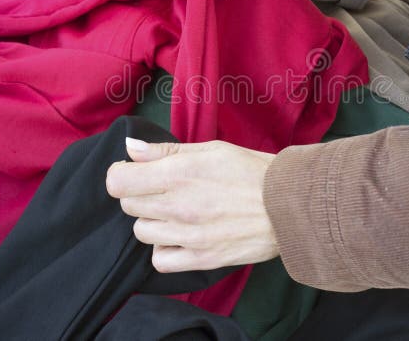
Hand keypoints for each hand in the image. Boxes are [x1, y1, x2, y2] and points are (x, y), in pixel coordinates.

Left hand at [106, 138, 279, 272]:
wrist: (289, 204)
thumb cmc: (252, 171)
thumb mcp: (210, 149)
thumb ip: (165, 151)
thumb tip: (130, 150)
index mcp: (178, 173)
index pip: (118, 181)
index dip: (122, 175)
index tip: (134, 173)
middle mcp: (178, 205)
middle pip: (128, 205)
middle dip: (140, 195)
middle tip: (163, 190)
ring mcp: (188, 235)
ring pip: (141, 232)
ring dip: (152, 221)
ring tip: (175, 213)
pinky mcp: (201, 259)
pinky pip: (160, 260)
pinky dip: (164, 249)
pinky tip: (179, 236)